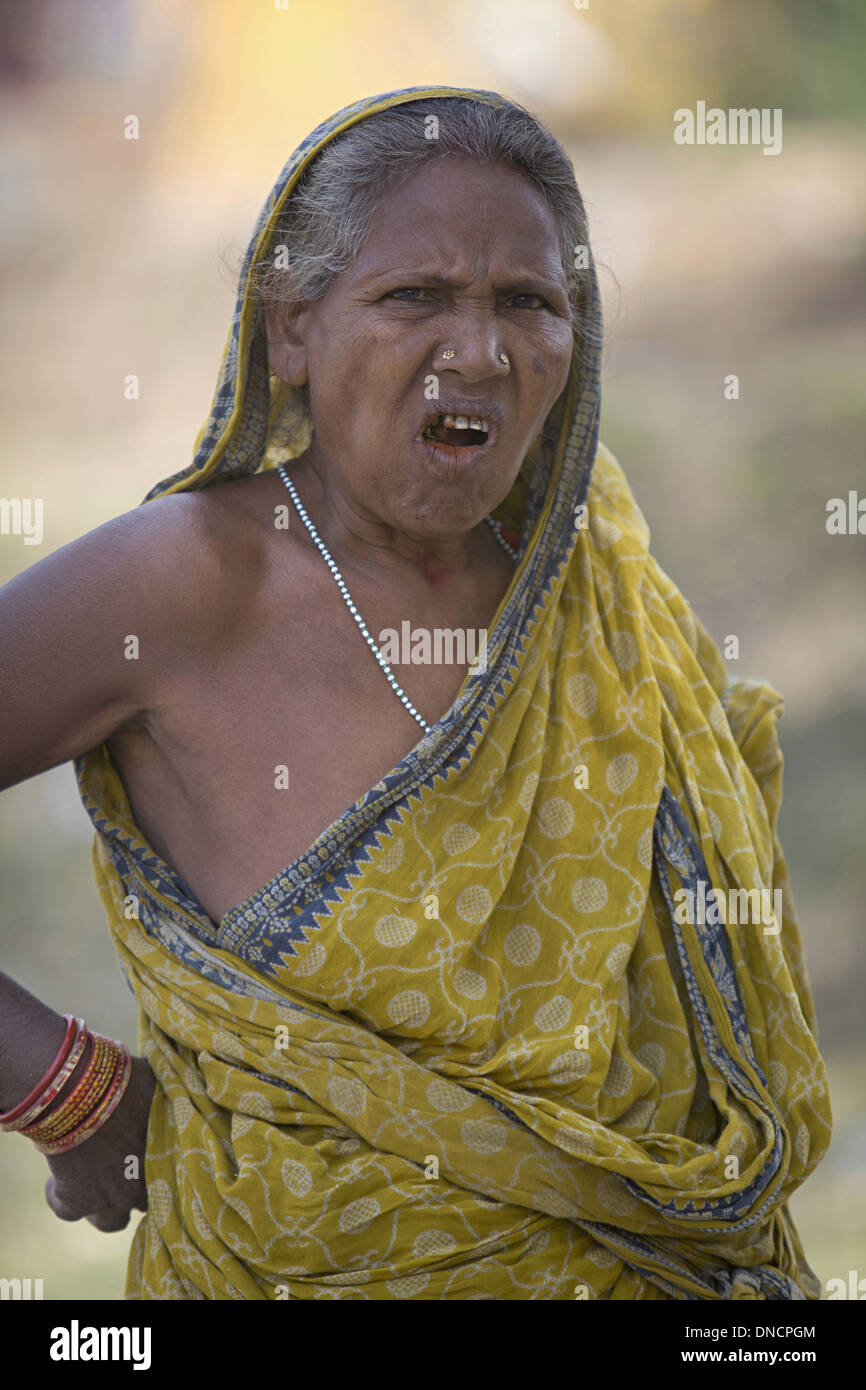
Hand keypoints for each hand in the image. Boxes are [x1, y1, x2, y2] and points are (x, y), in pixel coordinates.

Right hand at [43, 1054, 155, 1232]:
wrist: (80, 1094)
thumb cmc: (126, 1085)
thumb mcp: (158, 1090)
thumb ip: (165, 1105)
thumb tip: (170, 1092)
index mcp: (166, 1162)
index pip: (174, 1182)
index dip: (157, 1170)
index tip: (143, 1156)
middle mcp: (141, 1188)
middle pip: (143, 1203)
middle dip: (133, 1187)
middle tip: (120, 1167)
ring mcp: (109, 1199)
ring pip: (110, 1222)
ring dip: (102, 1205)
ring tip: (91, 1183)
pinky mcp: (76, 1202)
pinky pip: (66, 1211)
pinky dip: (59, 1196)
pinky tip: (55, 1178)